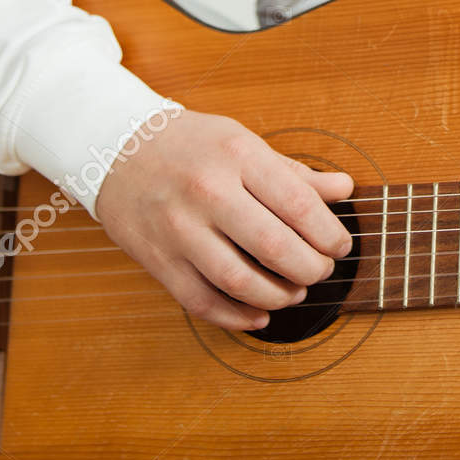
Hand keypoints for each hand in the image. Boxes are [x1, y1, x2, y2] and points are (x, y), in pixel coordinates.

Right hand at [93, 109, 353, 330]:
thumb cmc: (190, 144)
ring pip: (239, 281)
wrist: (115, 147)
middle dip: (310, 269)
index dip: (329, 234)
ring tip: (294, 292)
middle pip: (274, 247)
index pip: (298, 204)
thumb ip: (295, 172)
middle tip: (320, 271)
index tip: (340, 246)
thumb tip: (344, 188)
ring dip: (278, 296)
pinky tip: (259, 314)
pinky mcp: (158, 259)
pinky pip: (202, 301)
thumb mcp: (244, 143)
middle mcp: (208, 191)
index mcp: (237, 156)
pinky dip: (237, 317)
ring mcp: (178, 228)